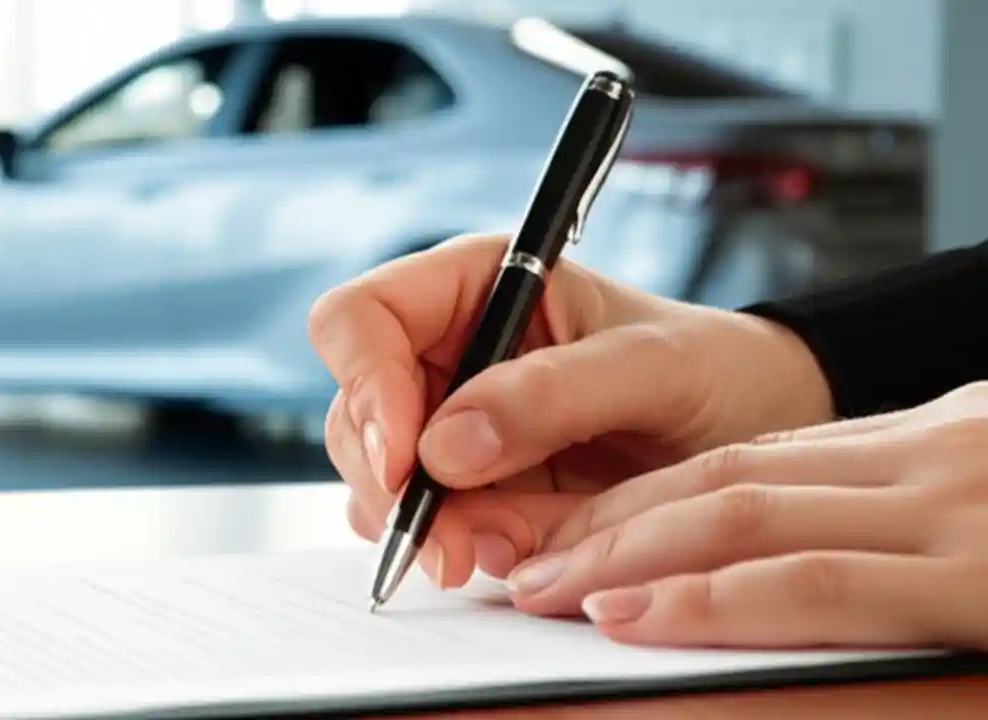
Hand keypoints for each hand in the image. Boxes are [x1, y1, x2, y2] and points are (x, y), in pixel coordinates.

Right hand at [308, 234, 832, 587]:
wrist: (763, 432)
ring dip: (434, 526)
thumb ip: (552, 394)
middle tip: (455, 544)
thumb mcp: (655, 367)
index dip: (365, 385)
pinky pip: (428, 525)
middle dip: (397, 484)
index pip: (362, 319)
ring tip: (518, 543)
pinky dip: (461, 548)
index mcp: (479, 286)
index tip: (406, 460)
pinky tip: (520, 546)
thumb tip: (442, 447)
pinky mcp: (474, 489)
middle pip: (356, 413)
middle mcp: (452, 353)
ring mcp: (454, 425)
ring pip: (382, 481)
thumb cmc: (719, 369)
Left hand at [510, 382, 987, 649]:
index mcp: (924, 440)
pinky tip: (631, 613)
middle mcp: (924, 458)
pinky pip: (814, 584)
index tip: (570, 532)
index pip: (752, 460)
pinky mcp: (975, 579)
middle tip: (526, 559)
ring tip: (543, 585)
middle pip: (723, 476)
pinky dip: (710, 598)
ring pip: (742, 513)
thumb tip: (789, 545)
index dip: (644, 499)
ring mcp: (948, 511)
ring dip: (626, 551)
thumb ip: (901, 507)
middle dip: (610, 522)